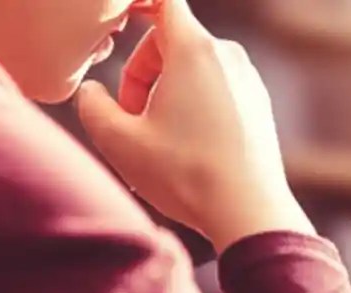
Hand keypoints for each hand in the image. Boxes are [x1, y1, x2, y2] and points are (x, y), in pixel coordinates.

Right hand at [76, 0, 313, 251]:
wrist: (250, 214)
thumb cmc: (186, 176)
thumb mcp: (119, 141)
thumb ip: (91, 105)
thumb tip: (92, 91)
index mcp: (195, 49)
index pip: (162, 1)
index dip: (136, 5)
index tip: (119, 23)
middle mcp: (229, 55)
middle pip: (171, 40)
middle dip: (142, 72)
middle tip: (130, 118)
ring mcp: (249, 80)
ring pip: (193, 68)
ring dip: (167, 93)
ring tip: (157, 139)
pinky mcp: (260, 105)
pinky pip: (216, 90)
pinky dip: (194, 107)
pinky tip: (186, 149)